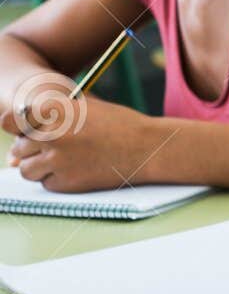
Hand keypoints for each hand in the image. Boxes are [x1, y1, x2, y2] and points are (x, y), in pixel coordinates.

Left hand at [3, 94, 161, 191]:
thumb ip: (53, 117)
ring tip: (66, 161)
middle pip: (20, 149)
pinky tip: (79, 170)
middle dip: (34, 150)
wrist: (148, 147)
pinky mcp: (66, 182)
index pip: (10, 122)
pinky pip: (47, 184)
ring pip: (28, 170)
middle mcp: (51, 135)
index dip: (18, 128)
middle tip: (60, 148)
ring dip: (41, 167)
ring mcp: (57, 160)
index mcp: (54, 111)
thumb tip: (20, 134)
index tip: (29, 131)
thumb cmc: (119, 125)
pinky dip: (58, 180)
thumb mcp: (85, 108)